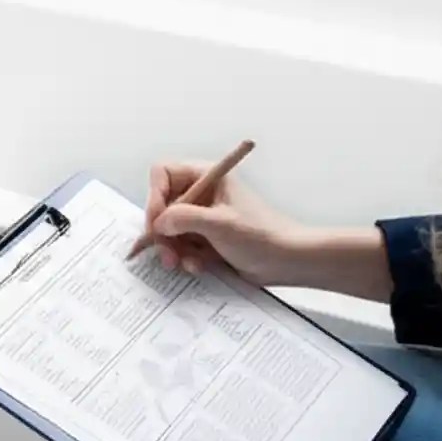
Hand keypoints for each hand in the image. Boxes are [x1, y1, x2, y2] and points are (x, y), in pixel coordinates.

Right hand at [133, 162, 304, 285]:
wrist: (286, 261)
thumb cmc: (260, 235)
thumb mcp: (220, 223)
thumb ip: (184, 218)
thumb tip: (158, 223)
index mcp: (206, 176)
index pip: (163, 174)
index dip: (155, 195)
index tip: (158, 221)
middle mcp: (200, 193)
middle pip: (161, 204)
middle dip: (162, 231)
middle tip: (167, 253)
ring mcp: (201, 216)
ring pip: (168, 229)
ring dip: (173, 249)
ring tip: (184, 263)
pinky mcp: (204, 238)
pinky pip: (180, 245)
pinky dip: (185, 257)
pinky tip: (198, 266)